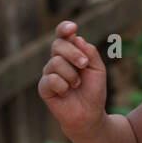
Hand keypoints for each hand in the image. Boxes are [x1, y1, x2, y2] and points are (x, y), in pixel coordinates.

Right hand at [38, 21, 106, 135]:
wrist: (90, 114)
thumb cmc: (93, 90)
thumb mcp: (97, 68)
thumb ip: (90, 52)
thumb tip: (76, 38)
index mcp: (70, 52)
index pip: (62, 35)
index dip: (64, 28)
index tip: (73, 28)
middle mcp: (57, 60)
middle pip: (58, 44)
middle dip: (74, 54)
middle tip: (84, 66)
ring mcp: (49, 73)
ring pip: (56, 62)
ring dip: (72, 75)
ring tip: (76, 86)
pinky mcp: (43, 87)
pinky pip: (51, 79)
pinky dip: (63, 86)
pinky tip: (66, 93)